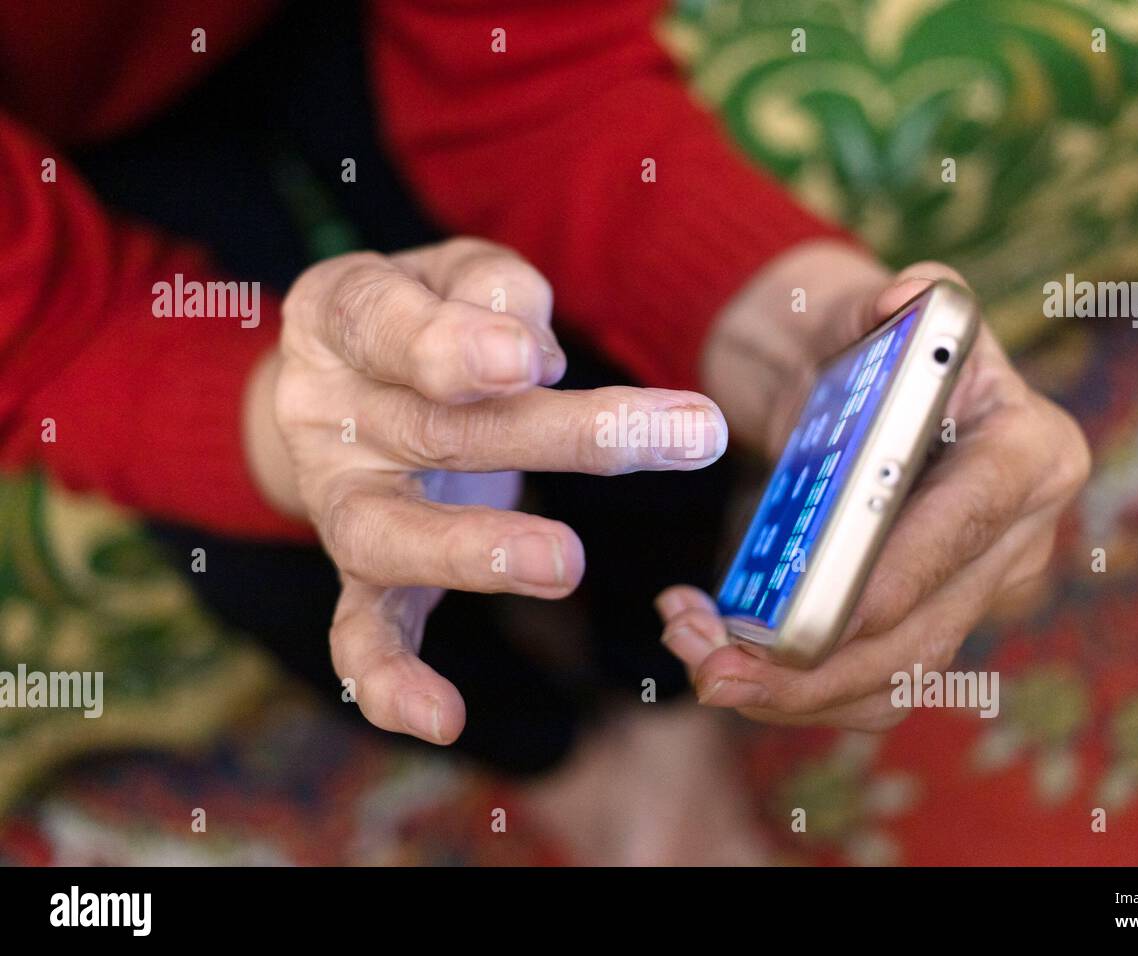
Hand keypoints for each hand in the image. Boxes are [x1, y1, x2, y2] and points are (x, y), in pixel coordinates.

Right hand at [243, 239, 726, 743]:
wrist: (350, 378)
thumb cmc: (426, 314)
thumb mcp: (455, 273)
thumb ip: (494, 293)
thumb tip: (533, 355)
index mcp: (339, 317)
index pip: (384, 322)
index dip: (452, 345)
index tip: (529, 361)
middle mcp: (326, 416)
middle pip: (436, 432)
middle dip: (565, 434)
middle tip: (681, 434)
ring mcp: (339, 502)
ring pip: (394, 535)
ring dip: (484, 551)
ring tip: (567, 565)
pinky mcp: (358, 572)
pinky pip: (360, 633)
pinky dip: (391, 682)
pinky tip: (443, 721)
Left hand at [656, 243, 1088, 730]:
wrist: (853, 390)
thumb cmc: (866, 341)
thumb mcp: (873, 307)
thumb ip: (892, 297)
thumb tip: (909, 294)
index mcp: (1032, 449)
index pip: (967, 523)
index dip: (897, 575)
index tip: (816, 613)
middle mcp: (1023, 538)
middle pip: (926, 632)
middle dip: (817, 664)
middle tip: (714, 666)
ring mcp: (980, 594)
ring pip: (898, 679)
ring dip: (798, 695)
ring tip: (703, 668)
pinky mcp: (933, 626)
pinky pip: (876, 687)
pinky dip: (802, 693)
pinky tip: (726, 665)